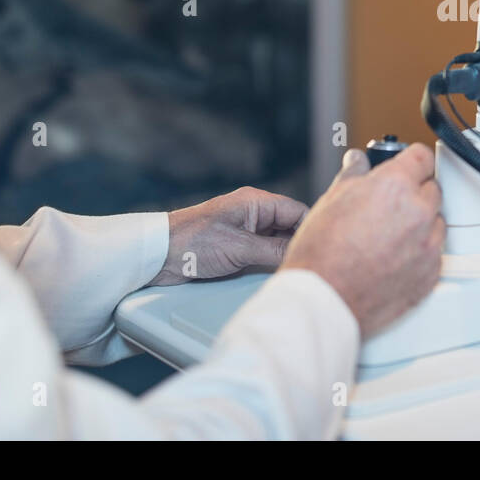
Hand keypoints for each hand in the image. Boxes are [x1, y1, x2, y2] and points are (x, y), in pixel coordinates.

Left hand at [150, 187, 308, 285]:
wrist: (157, 256)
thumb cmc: (194, 242)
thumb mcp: (240, 248)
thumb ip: (275, 250)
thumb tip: (303, 255)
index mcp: (257, 202)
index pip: (298, 212)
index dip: (312, 230)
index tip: (323, 251)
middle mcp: (255, 214)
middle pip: (291, 227)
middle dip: (300, 245)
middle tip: (311, 266)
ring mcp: (246, 231)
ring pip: (278, 241)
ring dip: (284, 256)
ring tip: (295, 273)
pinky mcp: (237, 248)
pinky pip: (263, 253)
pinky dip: (271, 263)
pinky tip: (276, 276)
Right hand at [282, 144, 443, 336]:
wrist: (324, 299)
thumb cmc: (322, 254)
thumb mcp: (331, 200)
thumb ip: (353, 174)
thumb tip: (357, 162)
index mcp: (395, 187)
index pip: (422, 157)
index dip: (411, 160)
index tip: (408, 166)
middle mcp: (418, 213)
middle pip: (432, 188)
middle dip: (414, 192)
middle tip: (390, 205)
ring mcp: (428, 245)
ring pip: (437, 221)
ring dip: (421, 223)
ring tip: (389, 235)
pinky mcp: (431, 273)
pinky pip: (435, 252)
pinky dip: (421, 251)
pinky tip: (394, 257)